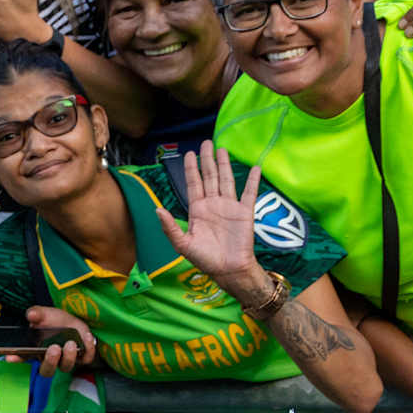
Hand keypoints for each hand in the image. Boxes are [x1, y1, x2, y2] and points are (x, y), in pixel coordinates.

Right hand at [0, 306, 96, 376]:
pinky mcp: (82, 358)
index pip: (23, 357)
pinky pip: (86, 359)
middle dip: (50, 362)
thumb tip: (31, 315)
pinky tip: (86, 336)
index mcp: (36, 350)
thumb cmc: (54, 320)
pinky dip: (88, 349)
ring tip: (70, 343)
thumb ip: (37, 313)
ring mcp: (66, 360)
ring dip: (69, 357)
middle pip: (47, 370)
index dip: (17, 359)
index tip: (9, 357)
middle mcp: (50, 359)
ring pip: (66, 367)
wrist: (73, 321)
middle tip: (53, 349)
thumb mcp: (44, 313)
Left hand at [156, 141, 265, 298]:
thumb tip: (157, 210)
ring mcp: (229, 207)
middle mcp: (213, 204)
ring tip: (222, 149)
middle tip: (206, 142)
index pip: (193, 183)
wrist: (229, 270)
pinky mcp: (245, 212)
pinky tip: (256, 168)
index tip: (189, 153)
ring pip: (226, 180)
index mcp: (197, 210)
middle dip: (207, 160)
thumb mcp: (183, 244)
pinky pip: (250, 193)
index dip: (191, 168)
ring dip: (225, 164)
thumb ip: (170, 227)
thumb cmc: (205, 259)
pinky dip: (253, 180)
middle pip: (210, 176)